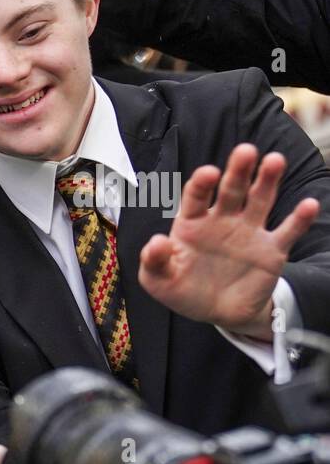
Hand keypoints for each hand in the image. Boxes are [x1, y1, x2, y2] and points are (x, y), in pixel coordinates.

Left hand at [139, 143, 319, 339]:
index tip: (208, 173)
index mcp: (193, 223)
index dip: (201, 183)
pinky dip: (299, 219)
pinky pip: (287, 232)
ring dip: (267, 181)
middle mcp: (222, 220)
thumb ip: (154, 262)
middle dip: (238, 170)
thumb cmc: (183, 290)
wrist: (217, 312)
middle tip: (246, 151)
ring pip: (260, 201)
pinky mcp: (271, 250)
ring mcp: (249, 232)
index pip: (196, 197)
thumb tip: (156, 242)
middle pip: (231, 190)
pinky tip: (309, 205)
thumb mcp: (159, 280)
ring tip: (275, 160)